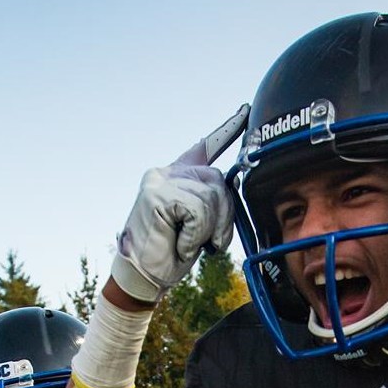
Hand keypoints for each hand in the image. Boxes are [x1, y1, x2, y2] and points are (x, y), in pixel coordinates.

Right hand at [110, 105, 248, 303]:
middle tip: (210, 242)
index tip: (245, 112)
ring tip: (187, 243)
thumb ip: (213, 202)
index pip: (206, 147)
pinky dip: (194, 235)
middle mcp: (169, 171)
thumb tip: (235, 183)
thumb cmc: (171, 253)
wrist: (143, 275)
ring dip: (207, 230)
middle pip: (217, 181)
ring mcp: (161, 180)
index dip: (228, 129)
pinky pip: (197, 211)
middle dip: (223, 216)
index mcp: (179, 176)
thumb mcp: (199, 225)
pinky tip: (179, 243)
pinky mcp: (157, 194)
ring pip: (210, 198)